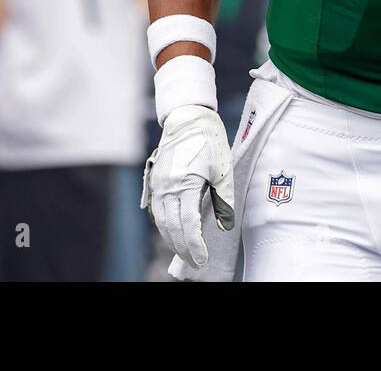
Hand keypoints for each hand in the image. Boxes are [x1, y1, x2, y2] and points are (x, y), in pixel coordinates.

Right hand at [141, 105, 234, 267]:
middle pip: (172, 227)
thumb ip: (223, 200)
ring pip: (161, 221)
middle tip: (194, 262)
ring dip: (172, 239)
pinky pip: (157, 210)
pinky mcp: (155, 181)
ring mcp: (158, 184)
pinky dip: (165, 225)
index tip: (202, 259)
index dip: (194, 245)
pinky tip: (174, 232)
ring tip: (185, 252)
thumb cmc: (209, 141)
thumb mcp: (223, 169)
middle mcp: (167, 186)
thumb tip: (225, 226)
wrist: (187, 118)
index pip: (188, 224)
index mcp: (185, 183)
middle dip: (182, 248)